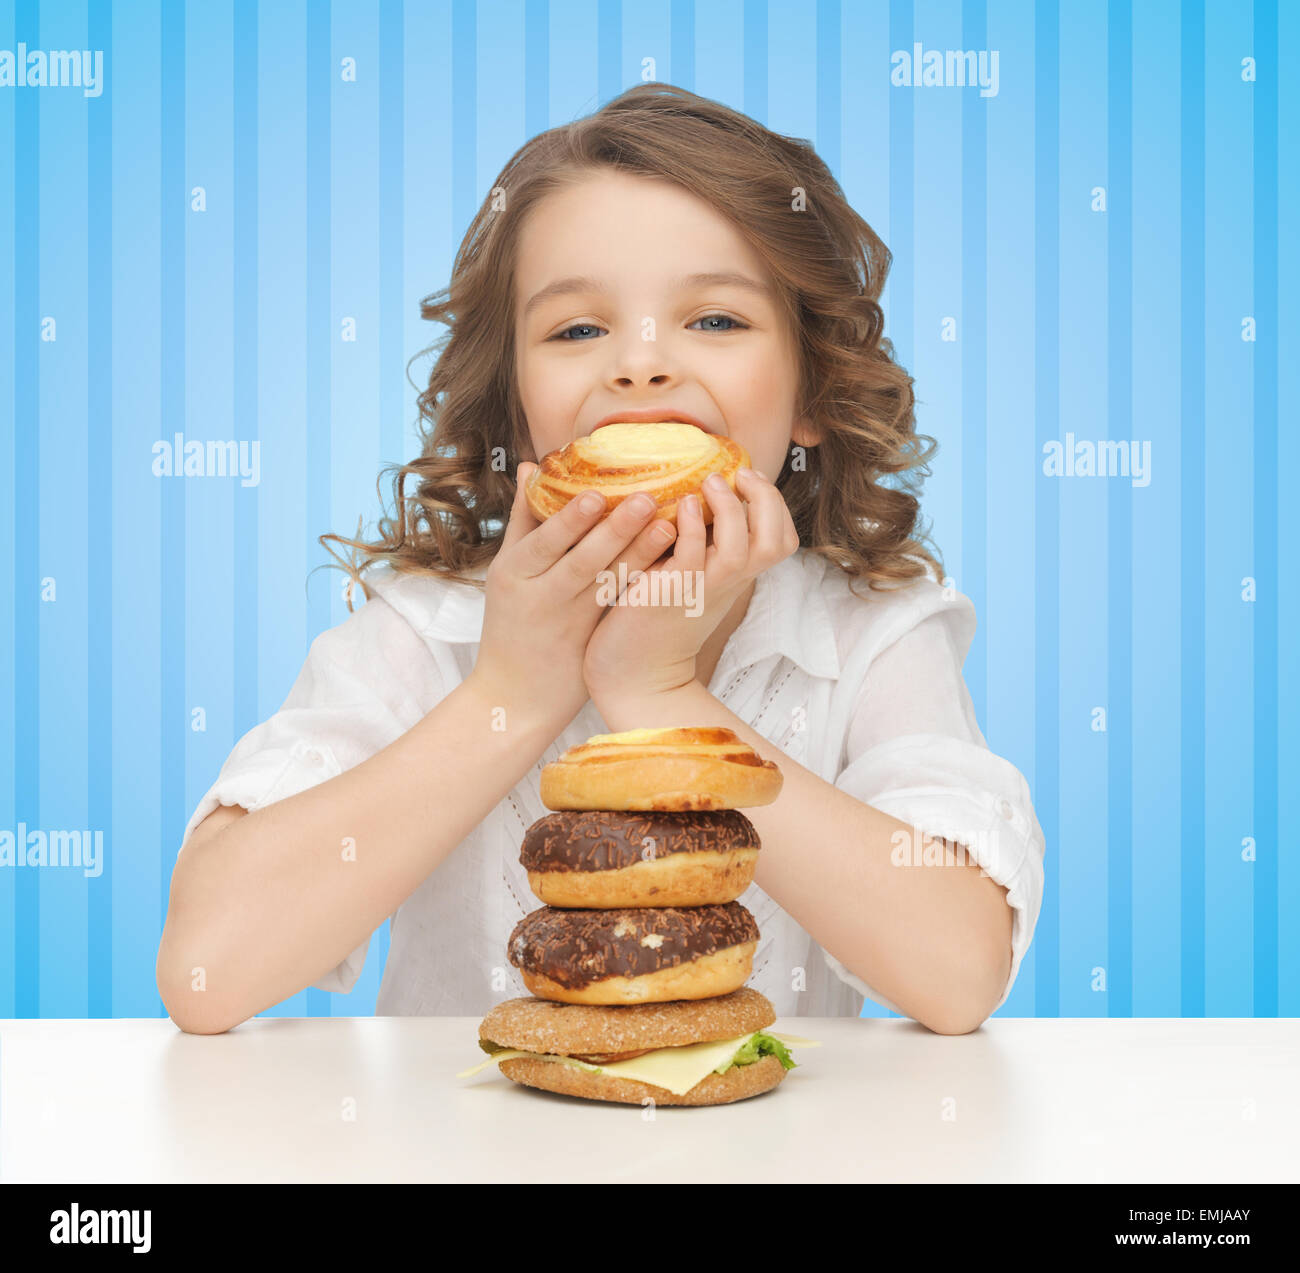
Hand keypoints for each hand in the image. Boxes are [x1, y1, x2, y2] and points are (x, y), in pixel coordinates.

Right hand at [469, 463, 678, 728]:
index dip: (570, 520)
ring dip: (639, 554)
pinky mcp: (593, 641)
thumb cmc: (510, 622)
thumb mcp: (507, 570)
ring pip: (607, 584)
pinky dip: (643, 581)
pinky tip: (670, 561)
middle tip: (646, 499)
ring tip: (668, 525)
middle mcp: (542, 597)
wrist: (514, 695)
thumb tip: (530, 466)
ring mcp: (570, 622)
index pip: (543, 541)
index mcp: (514, 573)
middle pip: (580, 562)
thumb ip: (523, 520)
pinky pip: (621, 605)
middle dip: (614, 532)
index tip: (597, 493)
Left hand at [581, 467, 798, 709]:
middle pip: (777, 540)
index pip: (783, 539)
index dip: (775, 505)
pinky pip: (693, 554)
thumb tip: (699, 495)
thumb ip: (705, 545)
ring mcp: (702, 589)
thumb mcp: (692, 577)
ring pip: (742, 548)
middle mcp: (728, 584)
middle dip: (766, 498)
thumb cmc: (657, 618)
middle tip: (738, 475)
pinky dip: (693, 525)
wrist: (634, 672)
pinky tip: (681, 505)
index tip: (747, 478)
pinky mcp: (671, 592)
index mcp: (736, 578)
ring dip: (730, 507)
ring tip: (709, 483)